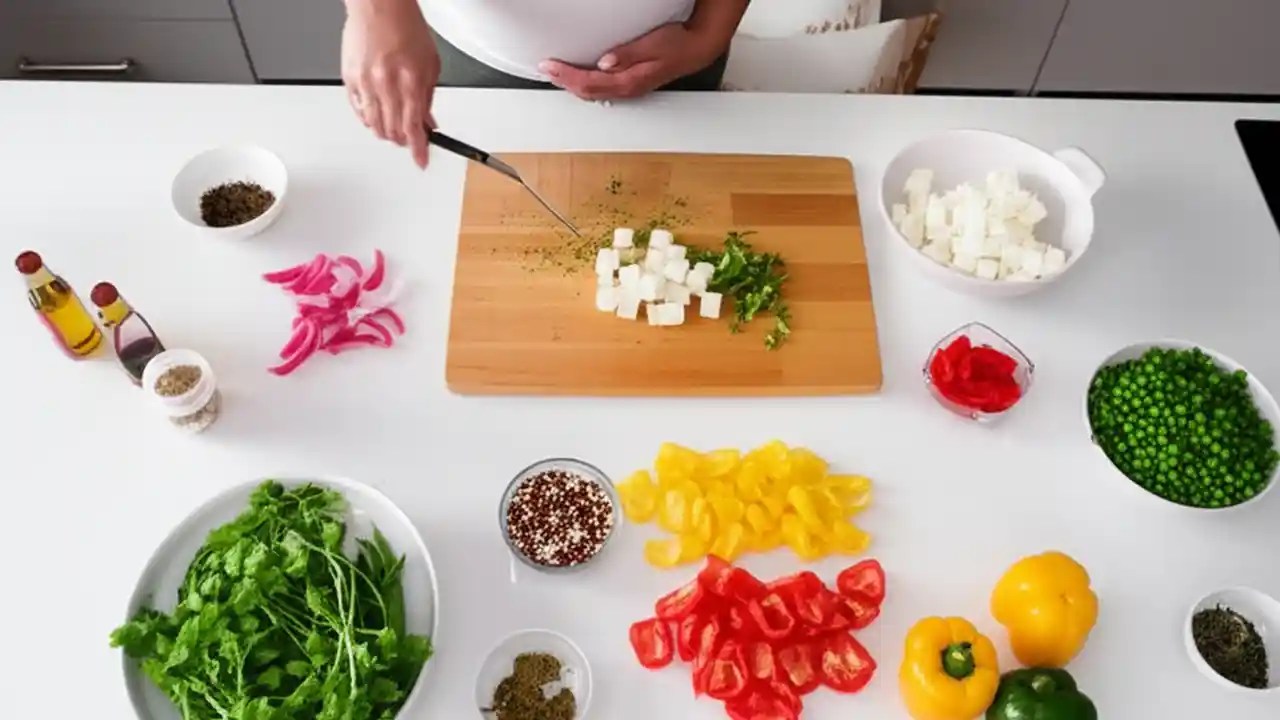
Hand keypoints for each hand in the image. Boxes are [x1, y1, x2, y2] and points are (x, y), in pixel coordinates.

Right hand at [341, 0, 439, 167]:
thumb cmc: (406, 28)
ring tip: (392, 128)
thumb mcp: (430, 65)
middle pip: (393, 131)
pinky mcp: (350, 78)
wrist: (380, 7)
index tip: (421, 161)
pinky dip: (368, 118)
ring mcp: (365, 83)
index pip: (414, 129)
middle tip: (409, 139)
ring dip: (385, 132)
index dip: (418, 150)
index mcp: (410, 83)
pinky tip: (375, 114)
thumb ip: (428, 98)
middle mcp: (386, 86)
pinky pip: (358, 110)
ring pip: (373, 125)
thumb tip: (428, 123)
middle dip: (403, 141)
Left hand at [539, 23, 720, 100]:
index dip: (567, 76)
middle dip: (563, 81)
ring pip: (592, 92)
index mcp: (629, 81)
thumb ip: (628, 54)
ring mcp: (627, 88)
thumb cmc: (676, 45)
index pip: (590, 83)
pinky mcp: (628, 83)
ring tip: (554, 73)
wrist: (694, 50)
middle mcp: (626, 88)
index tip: (550, 66)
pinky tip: (576, 76)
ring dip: (571, 84)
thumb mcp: (653, 45)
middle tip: (545, 69)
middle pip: (587, 91)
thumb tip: (605, 62)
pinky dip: (583, 83)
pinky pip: (600, 88)